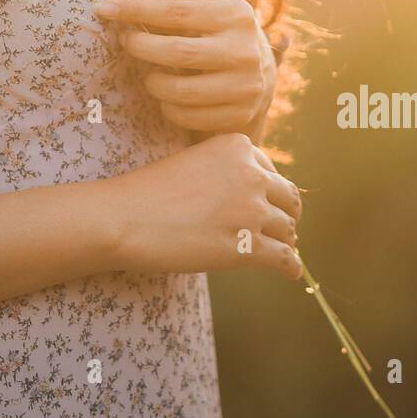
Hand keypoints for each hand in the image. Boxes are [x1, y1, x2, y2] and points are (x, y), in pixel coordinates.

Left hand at [94, 0, 276, 137]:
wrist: (264, 77)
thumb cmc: (220, 40)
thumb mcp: (207, 18)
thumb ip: (169, 14)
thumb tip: (114, 6)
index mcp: (235, 15)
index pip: (176, 11)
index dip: (136, 10)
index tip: (103, 9)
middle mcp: (246, 49)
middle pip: (177, 52)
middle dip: (141, 47)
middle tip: (126, 43)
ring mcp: (246, 86)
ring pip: (181, 91)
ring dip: (154, 84)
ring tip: (151, 78)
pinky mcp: (241, 115)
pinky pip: (189, 117)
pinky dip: (170, 109)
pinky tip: (169, 100)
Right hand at [106, 131, 302, 278]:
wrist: (126, 218)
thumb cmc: (149, 192)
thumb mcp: (193, 162)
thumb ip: (224, 171)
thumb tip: (250, 197)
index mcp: (237, 146)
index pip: (272, 171)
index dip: (270, 191)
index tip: (268, 204)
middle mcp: (252, 174)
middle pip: (287, 198)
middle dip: (286, 213)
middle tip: (283, 228)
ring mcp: (253, 210)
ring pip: (288, 229)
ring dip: (285, 240)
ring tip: (281, 249)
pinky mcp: (248, 246)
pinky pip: (284, 258)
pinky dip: (290, 266)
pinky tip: (290, 271)